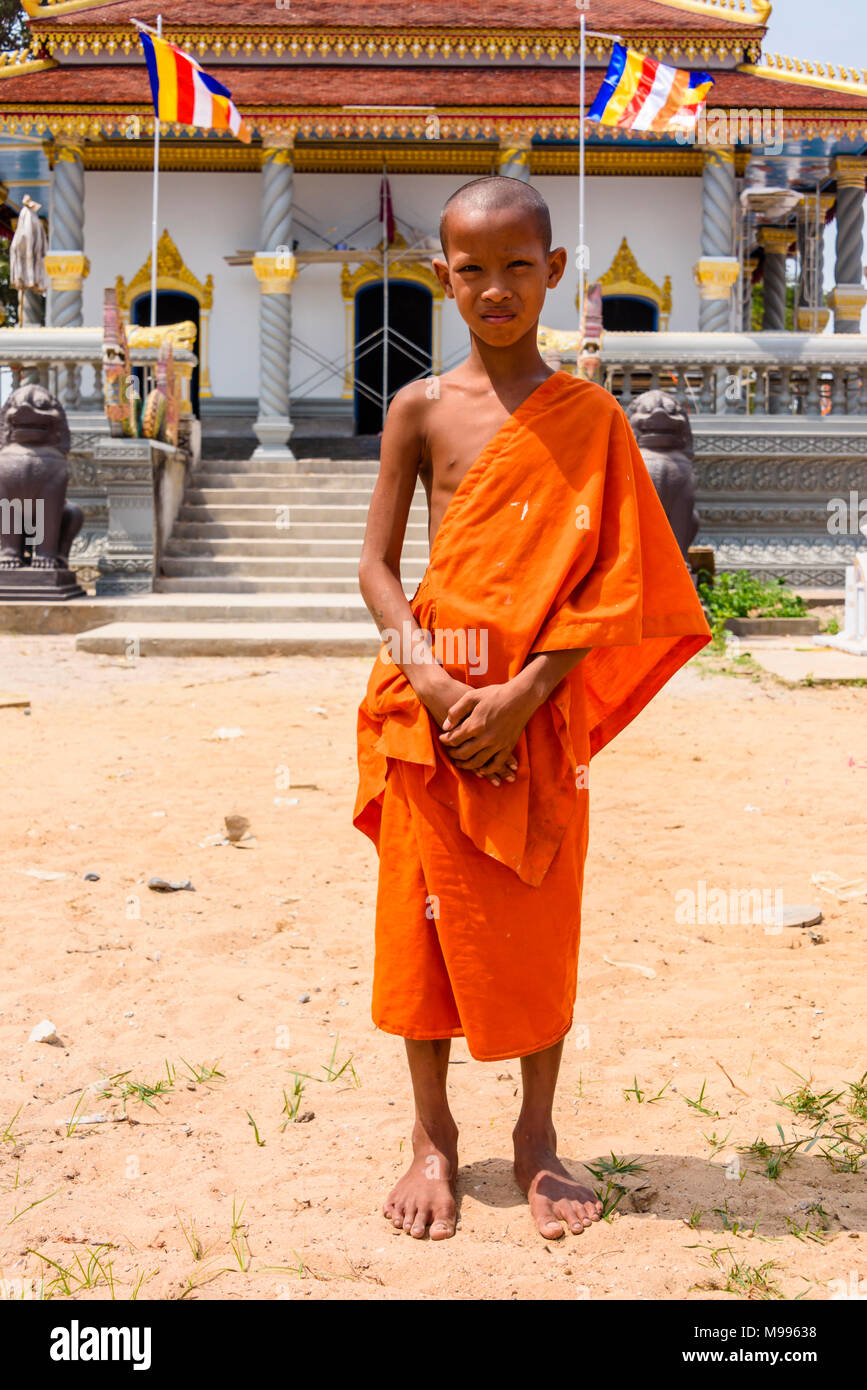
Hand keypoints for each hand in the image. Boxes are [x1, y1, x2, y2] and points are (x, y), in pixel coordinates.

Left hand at [415, 670, 516, 786]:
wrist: (521, 697)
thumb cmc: (495, 694)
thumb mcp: (472, 696)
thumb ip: (456, 711)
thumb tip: (445, 726)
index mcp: (475, 725)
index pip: (454, 739)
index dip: (445, 740)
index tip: (443, 739)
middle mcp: (485, 738)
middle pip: (463, 753)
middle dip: (453, 754)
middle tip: (450, 752)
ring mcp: (498, 744)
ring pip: (478, 762)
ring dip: (466, 765)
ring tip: (460, 762)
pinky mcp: (508, 747)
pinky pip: (496, 764)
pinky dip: (487, 770)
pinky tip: (480, 769)